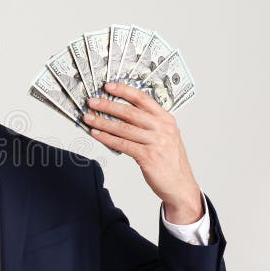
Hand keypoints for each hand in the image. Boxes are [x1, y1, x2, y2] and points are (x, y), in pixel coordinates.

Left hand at [82, 82, 202, 223]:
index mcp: (166, 119)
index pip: (143, 99)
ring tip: (89, 118)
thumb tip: (121, 113)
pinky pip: (122, 144)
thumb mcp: (166, 135)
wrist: (180, 184)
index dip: (124, 91)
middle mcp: (162, 128)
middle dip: (108, 105)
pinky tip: (96, 134)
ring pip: (123, 128)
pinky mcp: (148, 157)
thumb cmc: (170, 159)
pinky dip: (107, 138)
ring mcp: (156, 142)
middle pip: (130, 112)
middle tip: (92, 102)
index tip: (108, 86)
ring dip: (103, 122)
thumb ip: (149, 123)